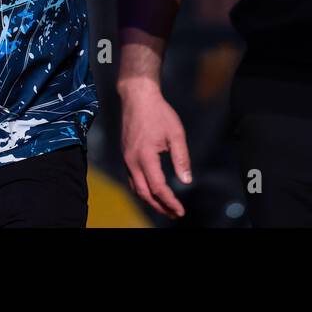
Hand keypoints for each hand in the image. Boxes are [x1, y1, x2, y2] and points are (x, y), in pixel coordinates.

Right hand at [118, 78, 190, 218]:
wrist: (137, 97)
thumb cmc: (158, 112)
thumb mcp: (175, 134)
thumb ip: (181, 159)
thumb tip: (186, 181)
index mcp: (145, 156)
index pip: (157, 187)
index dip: (170, 202)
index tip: (180, 211)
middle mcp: (132, 161)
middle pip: (144, 193)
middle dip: (159, 207)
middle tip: (174, 214)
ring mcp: (126, 158)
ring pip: (136, 188)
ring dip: (150, 200)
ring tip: (165, 207)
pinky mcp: (125, 154)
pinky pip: (132, 178)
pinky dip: (143, 190)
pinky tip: (152, 191)